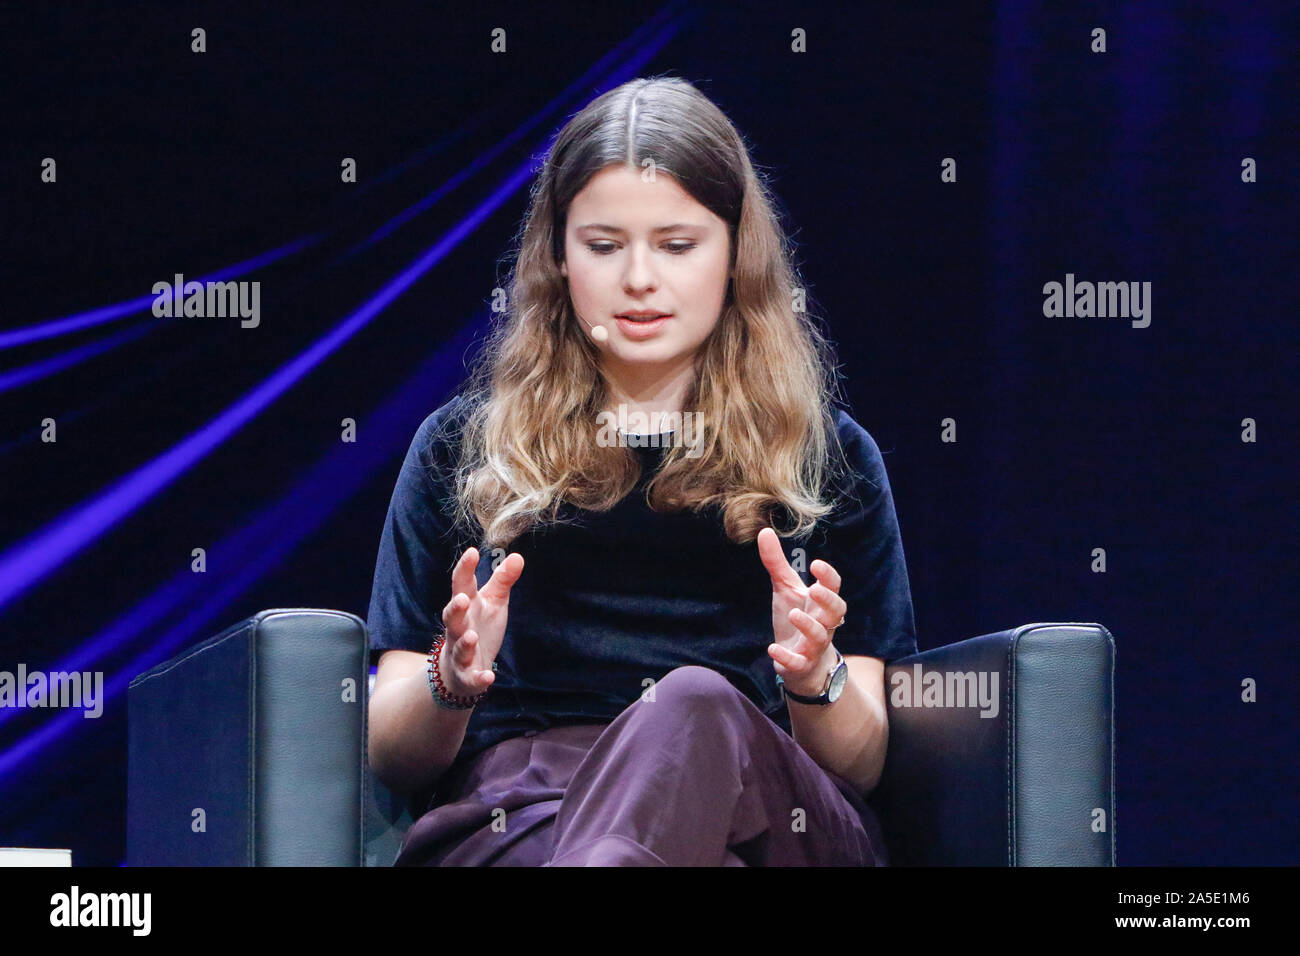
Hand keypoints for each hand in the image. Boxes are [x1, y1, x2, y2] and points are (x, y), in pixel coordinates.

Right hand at [438, 547, 523, 697]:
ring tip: (471, 636)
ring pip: (458, 647)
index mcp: (466, 607)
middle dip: (455, 609)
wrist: (461, 669)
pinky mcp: (467, 675)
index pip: (461, 585)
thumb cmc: (478, 626)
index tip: (471, 552)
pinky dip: (479, 677)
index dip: (465, 569)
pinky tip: (489, 677)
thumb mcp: (492, 602)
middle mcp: (459, 628)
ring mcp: (460, 653)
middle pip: (452, 617)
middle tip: (462, 599)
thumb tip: (518, 556)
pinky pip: (472, 677)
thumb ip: (502, 580)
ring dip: (464, 642)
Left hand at [756, 527, 846, 697]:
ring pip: (820, 636)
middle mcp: (823, 623)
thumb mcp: (785, 589)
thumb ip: (777, 563)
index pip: (834, 587)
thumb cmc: (796, 618)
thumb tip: (764, 531)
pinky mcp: (801, 663)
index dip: (828, 577)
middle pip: (836, 612)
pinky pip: (798, 662)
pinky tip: (772, 648)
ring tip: (795, 614)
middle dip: (828, 601)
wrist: (801, 662)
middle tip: (814, 590)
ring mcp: (813, 645)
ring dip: (809, 626)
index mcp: (821, 602)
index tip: (816, 564)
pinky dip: (786, 657)